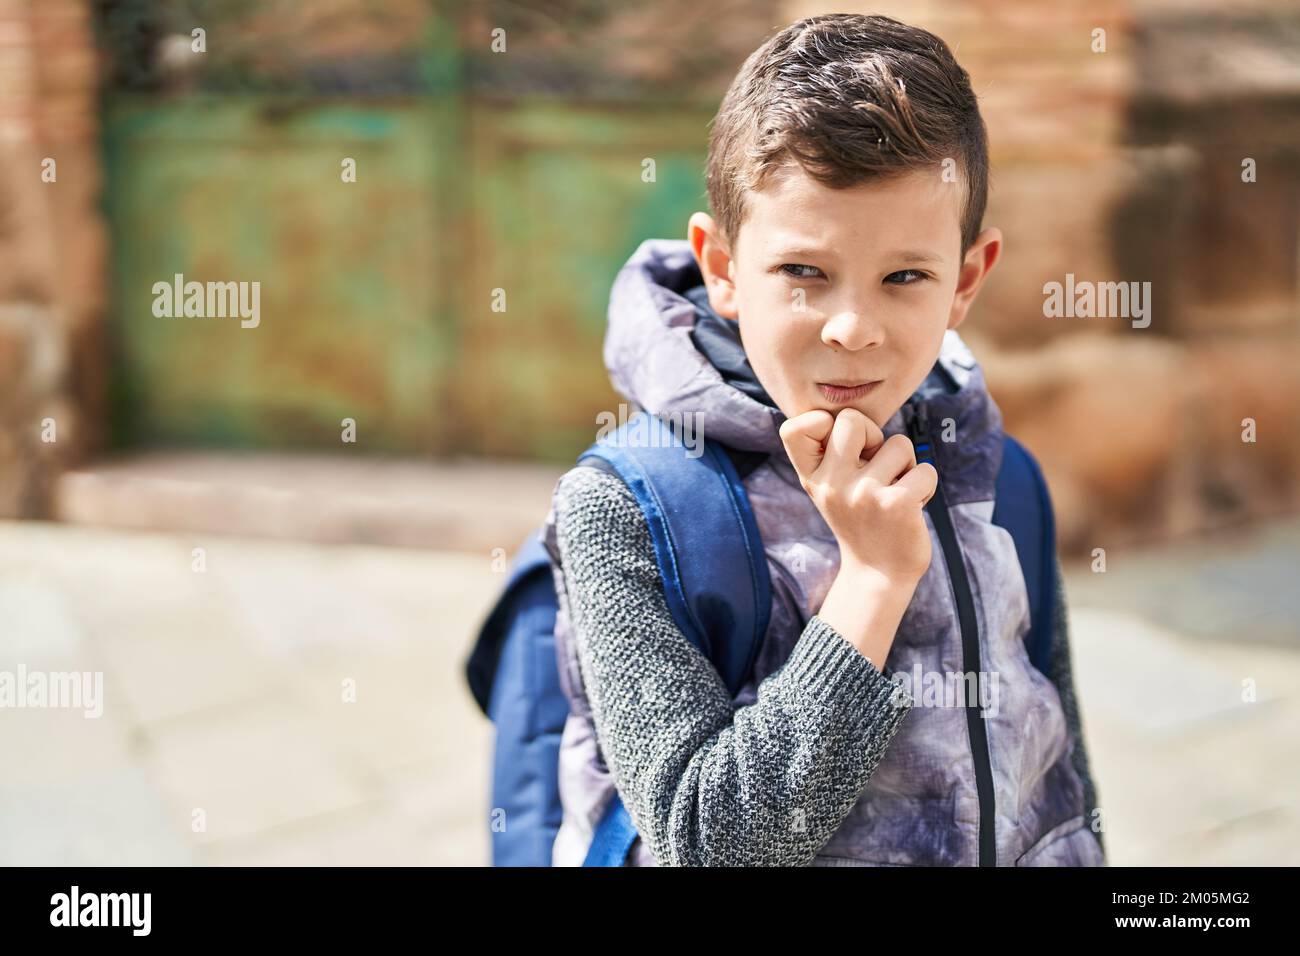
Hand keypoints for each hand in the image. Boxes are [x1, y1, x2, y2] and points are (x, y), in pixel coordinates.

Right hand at [779, 407, 937, 586]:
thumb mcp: (830, 487)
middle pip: (852, 419)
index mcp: (812, 478)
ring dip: (905, 466)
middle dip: (874, 436)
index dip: (821, 423)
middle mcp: (832, 485)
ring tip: (894, 493)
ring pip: (899, 444)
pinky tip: (910, 508)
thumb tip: (852, 410)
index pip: (795, 427)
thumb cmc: (859, 519)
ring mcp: (864, 494)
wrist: (878, 573)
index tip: (838, 446)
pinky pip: (925, 469)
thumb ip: (830, 450)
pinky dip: (924, 484)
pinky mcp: (897, 504)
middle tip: (876, 467)